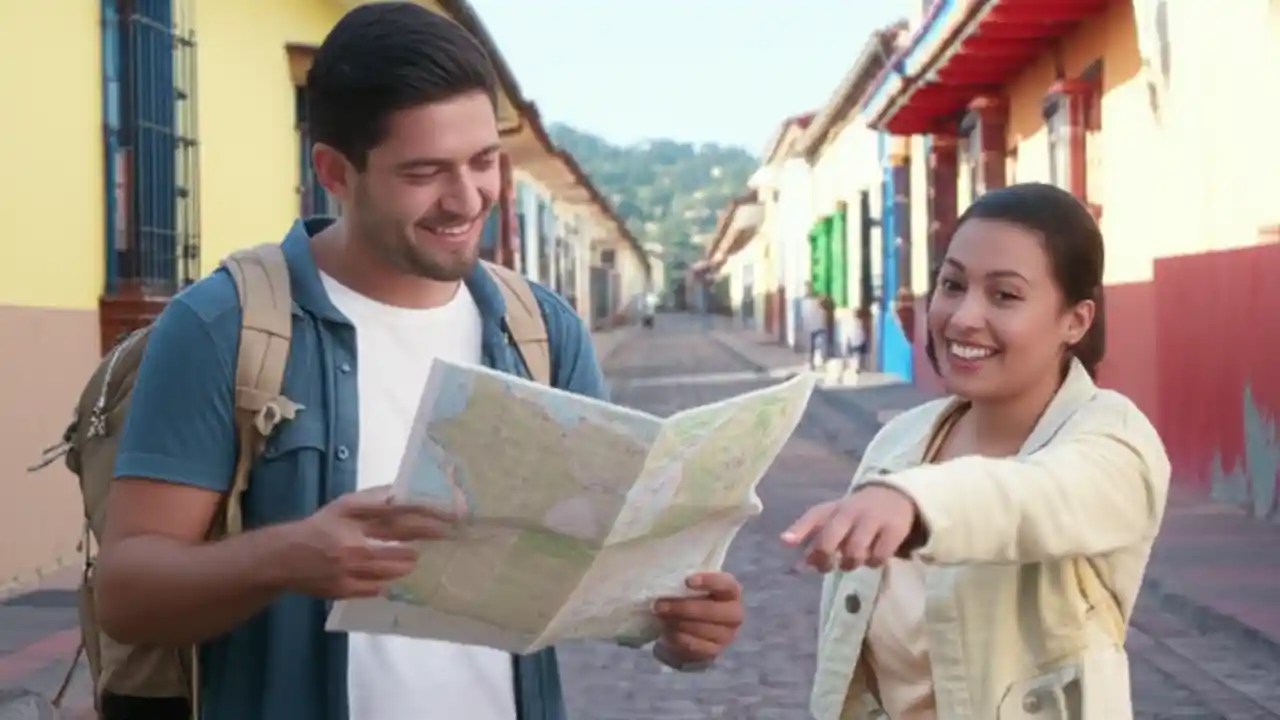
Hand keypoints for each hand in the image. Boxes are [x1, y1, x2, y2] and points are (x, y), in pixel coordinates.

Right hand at [274, 486, 456, 598]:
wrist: (284, 559)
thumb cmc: (319, 528)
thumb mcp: (344, 506)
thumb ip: (374, 499)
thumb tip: (403, 491)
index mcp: (354, 521)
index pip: (398, 517)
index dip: (426, 517)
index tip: (450, 518)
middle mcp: (354, 547)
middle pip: (400, 548)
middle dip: (425, 543)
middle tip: (448, 538)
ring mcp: (350, 572)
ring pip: (392, 572)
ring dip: (409, 565)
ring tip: (420, 558)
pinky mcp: (345, 591)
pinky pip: (377, 589)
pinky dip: (390, 582)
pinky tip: (398, 577)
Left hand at [652, 572, 743, 664]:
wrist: (692, 627)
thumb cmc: (692, 598)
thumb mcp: (691, 586)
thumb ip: (685, 582)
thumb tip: (665, 579)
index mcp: (731, 592)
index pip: (726, 584)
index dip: (709, 582)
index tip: (687, 581)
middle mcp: (734, 614)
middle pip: (713, 611)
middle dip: (685, 608)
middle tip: (660, 606)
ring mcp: (727, 636)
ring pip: (704, 630)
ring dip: (679, 624)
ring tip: (661, 617)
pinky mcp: (715, 652)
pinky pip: (697, 648)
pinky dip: (680, 640)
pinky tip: (667, 632)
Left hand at [780, 485, 920, 571]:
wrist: (894, 496)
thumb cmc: (855, 515)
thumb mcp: (832, 519)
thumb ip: (812, 540)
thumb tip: (795, 567)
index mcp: (832, 509)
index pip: (813, 517)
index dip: (799, 530)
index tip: (786, 542)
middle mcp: (849, 511)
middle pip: (830, 537)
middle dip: (824, 558)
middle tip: (828, 566)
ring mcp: (872, 519)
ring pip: (854, 551)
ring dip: (850, 563)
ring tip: (852, 560)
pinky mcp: (894, 529)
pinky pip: (878, 556)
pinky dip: (874, 562)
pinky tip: (874, 556)